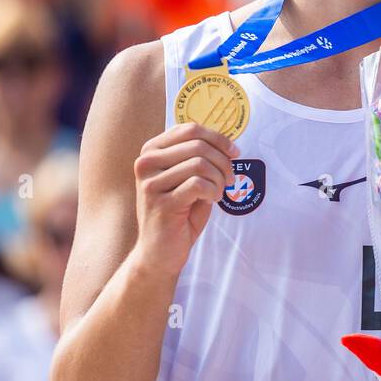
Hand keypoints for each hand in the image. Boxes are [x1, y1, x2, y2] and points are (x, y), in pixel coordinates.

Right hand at [132, 122, 237, 275]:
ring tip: (218, 192)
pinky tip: (212, 200)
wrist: (160, 252)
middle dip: (223, 162)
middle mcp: (146, 163)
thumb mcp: (188, 178)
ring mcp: (150, 183)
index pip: (190, 129)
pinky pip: (198, 184)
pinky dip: (213, 191)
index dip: (218, 138)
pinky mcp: (161, 203)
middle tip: (230, 179)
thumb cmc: (179, 213)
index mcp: (152, 151)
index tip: (234, 152)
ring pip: (200, 164)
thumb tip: (227, 142)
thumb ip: (199, 157)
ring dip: (219, 179)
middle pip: (198, 145)